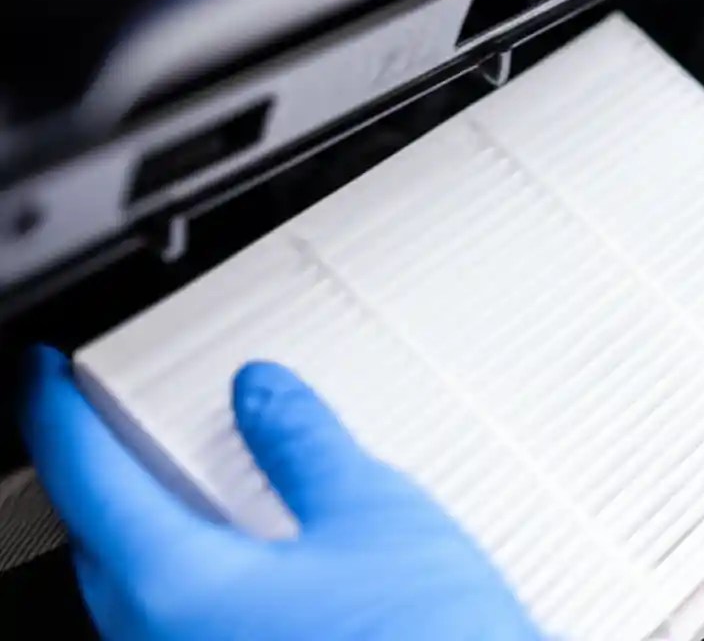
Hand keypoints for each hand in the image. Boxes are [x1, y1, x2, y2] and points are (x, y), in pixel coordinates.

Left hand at [21, 346, 539, 640]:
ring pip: (136, 593)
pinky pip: (178, 630)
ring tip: (186, 484)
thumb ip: (304, 444)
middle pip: (96, 541)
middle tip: (120, 422)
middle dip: (99, 475)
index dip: (54, 411)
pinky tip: (246, 563)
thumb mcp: (376, 518)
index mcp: (179, 587)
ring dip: (145, 531)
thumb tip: (264, 394)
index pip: (84, 476)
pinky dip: (189, 582)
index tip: (42, 373)